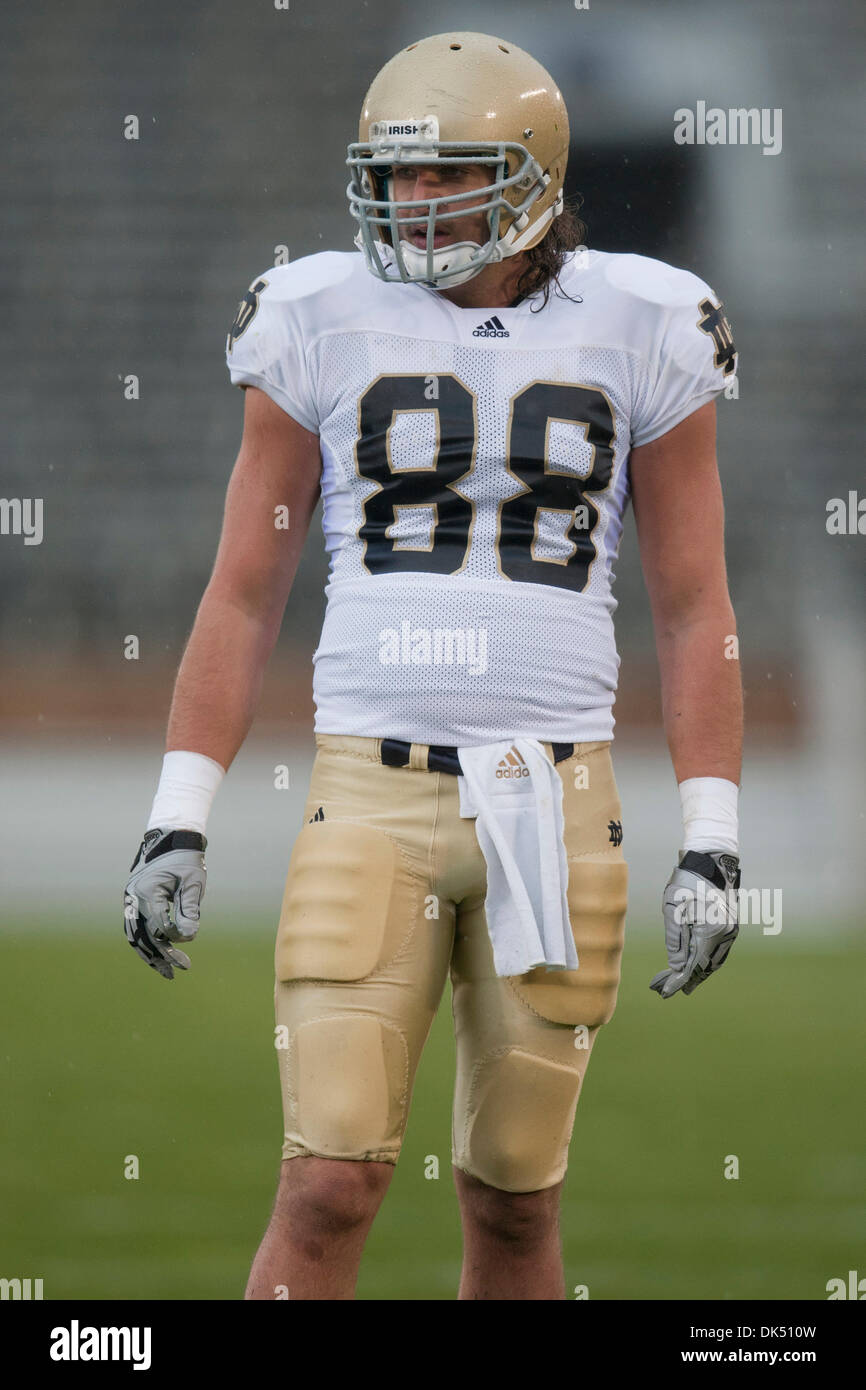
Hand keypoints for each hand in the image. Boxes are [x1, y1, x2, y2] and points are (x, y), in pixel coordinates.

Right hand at [123, 828, 206, 979]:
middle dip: (160, 956)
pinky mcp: (134, 901)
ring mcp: (130, 900)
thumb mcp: (193, 883)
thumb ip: (189, 910)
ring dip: (150, 954)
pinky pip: (136, 927)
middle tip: (177, 973)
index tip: (190, 939)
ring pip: (136, 935)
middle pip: (143, 936)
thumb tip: (189, 937)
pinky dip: (145, 941)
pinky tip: (157, 953)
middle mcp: (133, 898)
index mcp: (147, 892)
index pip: (160, 926)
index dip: (175, 937)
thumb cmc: (186, 858)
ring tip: (165, 971)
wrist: (172, 837)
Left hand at [649, 850, 739, 998]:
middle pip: (705, 966)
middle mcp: (725, 935)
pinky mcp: (731, 925)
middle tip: (669, 989)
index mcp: (711, 931)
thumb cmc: (687, 882)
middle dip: (687, 979)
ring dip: (698, 972)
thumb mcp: (673, 910)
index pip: (693, 965)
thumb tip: (676, 967)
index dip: (678, 981)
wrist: (711, 860)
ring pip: (714, 960)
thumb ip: (675, 941)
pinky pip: (719, 950)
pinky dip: (707, 960)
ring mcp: (731, 930)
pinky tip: (696, 964)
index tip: (665, 992)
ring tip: (682, 982)